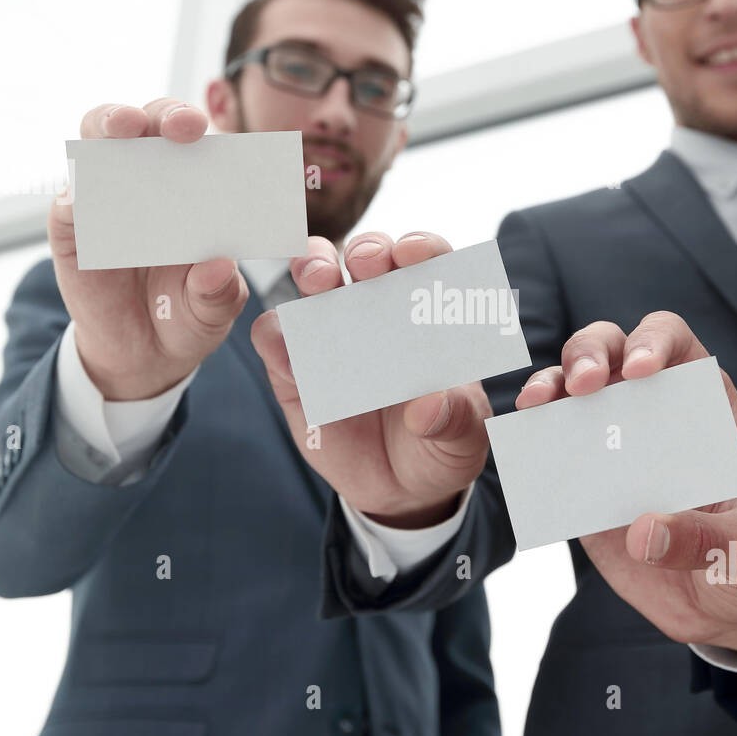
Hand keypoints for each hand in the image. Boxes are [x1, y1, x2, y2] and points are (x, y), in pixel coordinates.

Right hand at [49, 99, 249, 399]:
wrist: (143, 355)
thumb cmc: (188, 314)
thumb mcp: (213, 309)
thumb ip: (219, 292)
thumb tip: (218, 267)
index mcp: (192, 189)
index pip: (196, 141)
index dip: (205, 126)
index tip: (213, 129)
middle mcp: (146, 181)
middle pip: (146, 125)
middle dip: (162, 114)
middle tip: (181, 125)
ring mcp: (103, 201)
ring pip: (95, 142)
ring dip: (108, 126)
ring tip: (124, 129)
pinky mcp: (70, 233)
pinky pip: (65, 206)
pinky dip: (73, 198)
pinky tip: (82, 200)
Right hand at [249, 232, 491, 526]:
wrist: (399, 487)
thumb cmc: (440, 446)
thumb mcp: (461, 440)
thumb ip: (454, 421)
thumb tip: (430, 405)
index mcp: (429, 313)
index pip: (429, 263)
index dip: (422, 248)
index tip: (415, 254)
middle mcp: (379, 308)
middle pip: (369, 257)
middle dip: (368, 249)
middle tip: (368, 262)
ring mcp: (332, 331)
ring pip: (315, 278)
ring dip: (314, 268)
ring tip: (320, 282)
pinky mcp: (293, 365)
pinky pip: (276, 336)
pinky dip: (277, 334)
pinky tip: (288, 349)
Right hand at [515, 312, 736, 654]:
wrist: (724, 607)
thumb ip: (707, 540)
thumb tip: (645, 533)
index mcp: (705, 408)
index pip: (675, 344)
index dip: (653, 341)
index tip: (640, 370)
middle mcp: (653, 412)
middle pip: (611, 349)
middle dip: (589, 353)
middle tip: (581, 386)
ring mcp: (614, 444)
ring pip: (570, 388)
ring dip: (548, 386)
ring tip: (535, 405)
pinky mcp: (585, 482)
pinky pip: (551, 446)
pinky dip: (532, 437)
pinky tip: (523, 444)